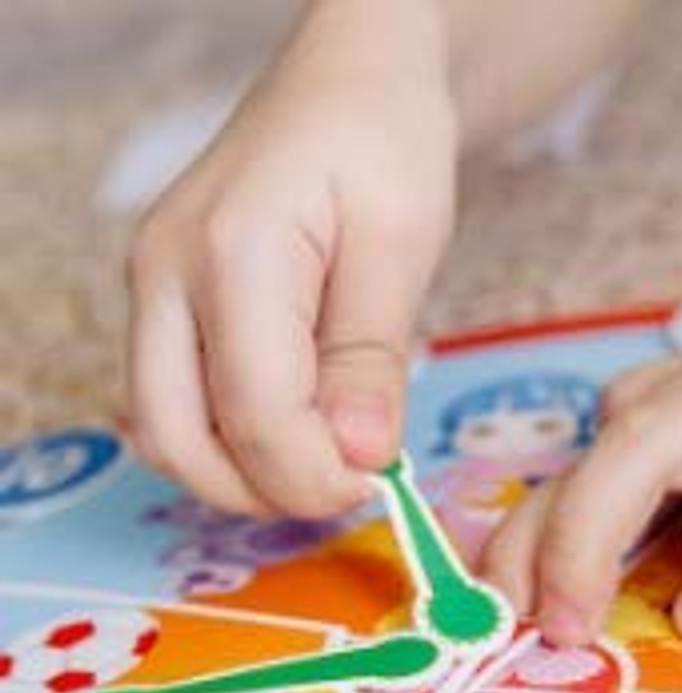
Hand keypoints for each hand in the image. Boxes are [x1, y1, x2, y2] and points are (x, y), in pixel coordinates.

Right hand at [126, 0, 455, 517]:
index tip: (381, 481)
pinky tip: (293, 434)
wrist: (347, 84)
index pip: (258, 416)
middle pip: (182, 442)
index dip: (319, 475)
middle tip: (349, 487)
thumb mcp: (402, 244)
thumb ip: (371, 358)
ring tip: (324, 463)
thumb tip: (356, 458)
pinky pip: (175, 406)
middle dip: (269, 491)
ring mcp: (152, 289)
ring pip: (166, 435)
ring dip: (242, 477)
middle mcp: (167, 275)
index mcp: (234, 254)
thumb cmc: (384, 145)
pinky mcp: (162, 305)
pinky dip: (228, 445)